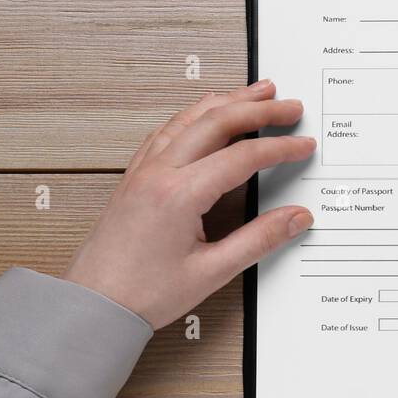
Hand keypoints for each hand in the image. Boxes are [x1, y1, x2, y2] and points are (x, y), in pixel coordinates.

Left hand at [64, 80, 315, 327]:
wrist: (94, 304)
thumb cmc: (142, 293)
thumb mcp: (212, 271)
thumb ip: (259, 239)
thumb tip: (295, 218)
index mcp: (178, 194)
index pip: (242, 156)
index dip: (280, 147)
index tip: (303, 145)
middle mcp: (158, 172)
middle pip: (217, 121)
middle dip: (259, 108)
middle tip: (288, 106)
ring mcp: (143, 170)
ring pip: (189, 117)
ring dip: (226, 101)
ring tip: (255, 93)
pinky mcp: (135, 176)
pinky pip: (167, 130)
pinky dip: (195, 114)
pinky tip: (205, 114)